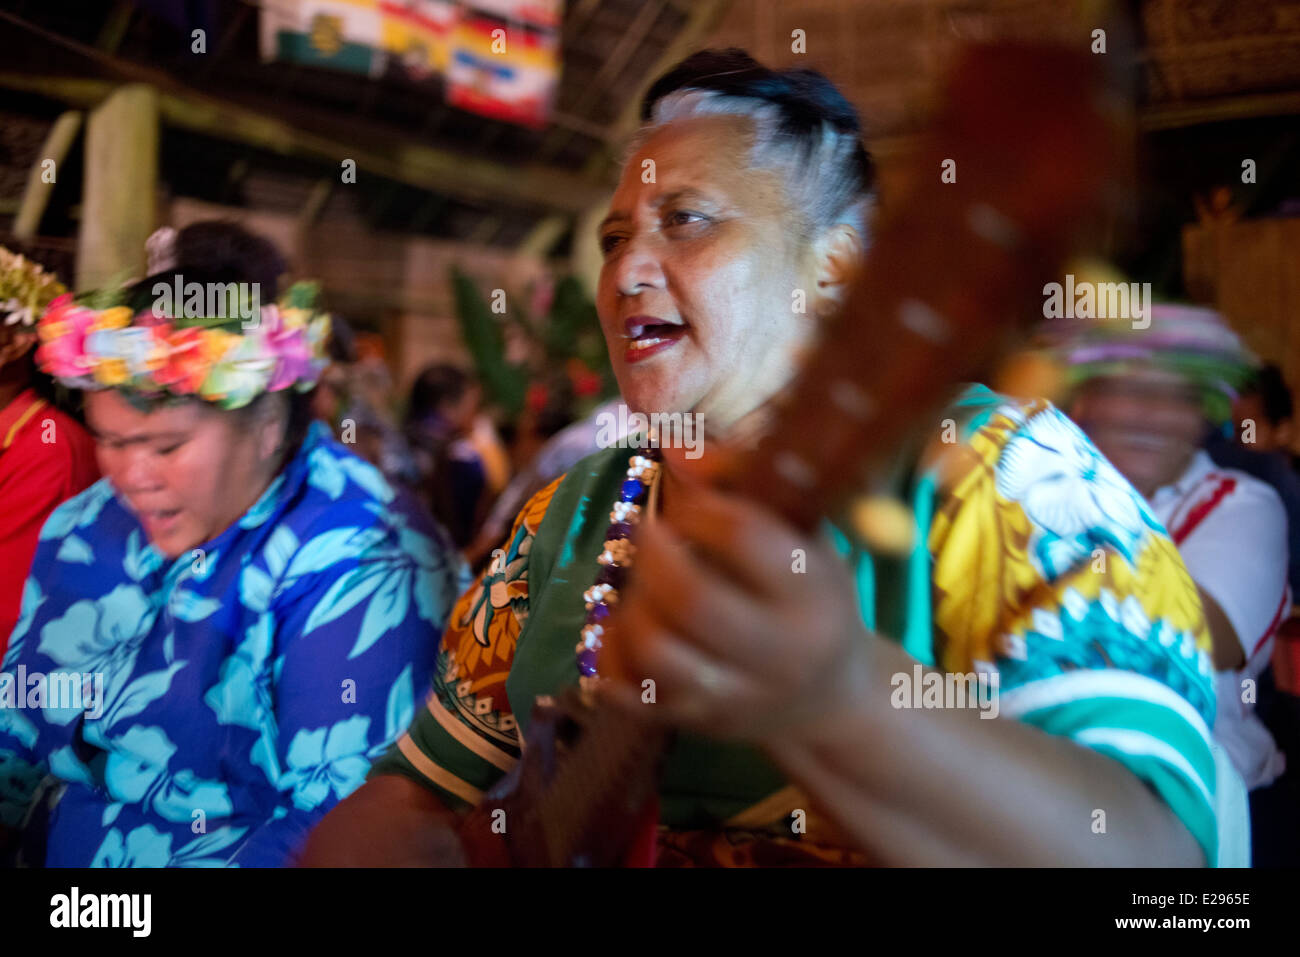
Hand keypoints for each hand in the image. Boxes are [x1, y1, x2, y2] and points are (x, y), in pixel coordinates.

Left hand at [598, 452, 870, 740]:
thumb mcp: (804, 536)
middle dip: (653, 554)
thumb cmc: (812, 597)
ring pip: (655, 650)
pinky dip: (609, 654)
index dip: (699, 506)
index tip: (689, 503)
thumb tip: (675, 448)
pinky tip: (622, 628)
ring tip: (641, 586)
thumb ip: (745, 481)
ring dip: (631, 605)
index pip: (744, 535)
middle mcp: (780, 652)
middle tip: (649, 535)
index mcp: (813, 593)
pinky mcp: (696, 724)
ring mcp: (735, 696)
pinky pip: (629, 692)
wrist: (830, 699)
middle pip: (691, 598)